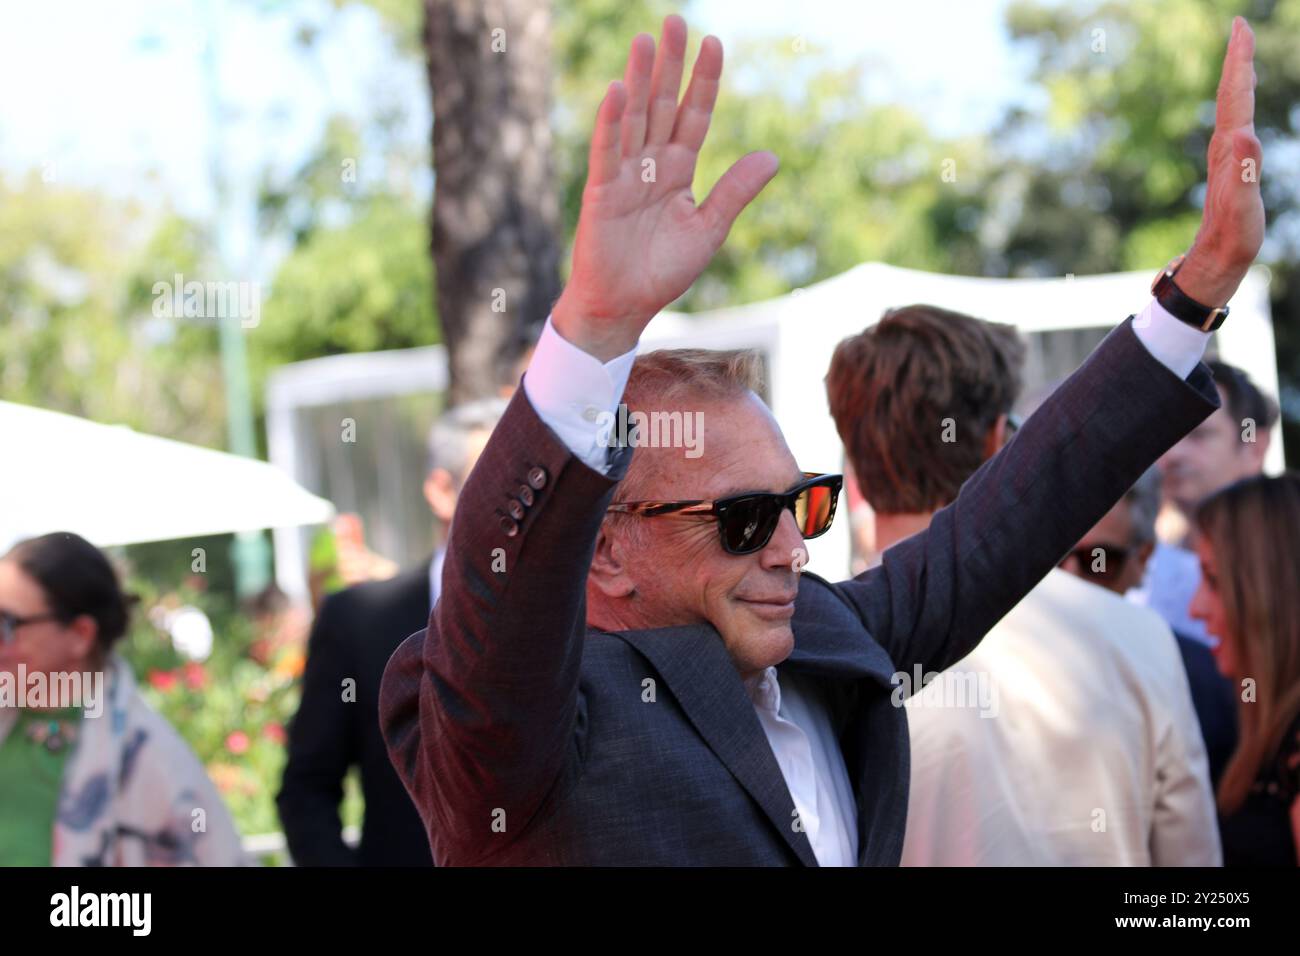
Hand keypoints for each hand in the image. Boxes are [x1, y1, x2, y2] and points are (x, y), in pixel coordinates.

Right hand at [553, 15, 778, 360]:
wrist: (625, 306)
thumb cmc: (663, 272)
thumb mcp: (709, 230)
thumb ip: (734, 192)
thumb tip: (772, 156)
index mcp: (678, 171)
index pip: (694, 116)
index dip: (704, 81)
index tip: (714, 44)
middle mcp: (651, 165)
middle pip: (662, 105)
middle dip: (670, 65)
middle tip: (676, 22)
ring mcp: (624, 176)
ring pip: (635, 118)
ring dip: (640, 80)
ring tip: (646, 41)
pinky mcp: (601, 192)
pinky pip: (608, 151)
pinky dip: (612, 123)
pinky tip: (618, 90)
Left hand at [1179, 16, 1264, 306]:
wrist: (1213, 260)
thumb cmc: (1231, 239)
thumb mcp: (1241, 210)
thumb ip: (1243, 176)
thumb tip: (1244, 136)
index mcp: (1229, 150)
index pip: (1234, 97)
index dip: (1238, 63)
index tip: (1240, 28)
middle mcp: (1224, 148)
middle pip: (1230, 95)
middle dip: (1237, 59)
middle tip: (1240, 26)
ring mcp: (1226, 156)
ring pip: (1232, 106)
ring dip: (1237, 76)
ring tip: (1243, 51)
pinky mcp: (1230, 165)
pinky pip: (1236, 121)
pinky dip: (1241, 100)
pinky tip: (1242, 98)